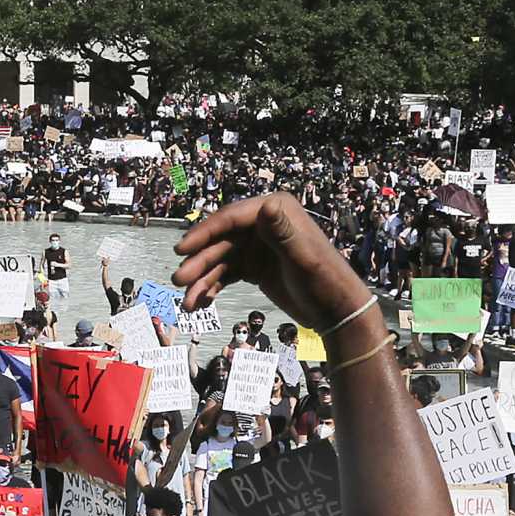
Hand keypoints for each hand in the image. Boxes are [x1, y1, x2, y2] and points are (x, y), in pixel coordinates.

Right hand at [170, 193, 373, 329]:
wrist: (336, 310)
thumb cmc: (324, 280)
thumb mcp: (304, 256)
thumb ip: (283, 232)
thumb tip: (267, 206)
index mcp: (275, 211)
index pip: (231, 218)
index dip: (204, 233)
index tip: (182, 250)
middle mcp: (263, 224)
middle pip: (221, 240)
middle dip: (199, 261)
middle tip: (179, 279)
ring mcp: (258, 246)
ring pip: (221, 260)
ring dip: (202, 279)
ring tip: (187, 301)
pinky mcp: (256, 266)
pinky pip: (228, 273)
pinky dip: (213, 286)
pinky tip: (200, 301)